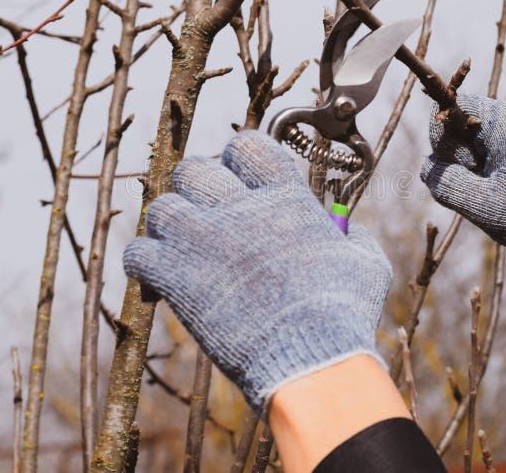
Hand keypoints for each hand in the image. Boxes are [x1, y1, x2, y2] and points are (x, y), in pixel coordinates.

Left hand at [123, 131, 390, 412]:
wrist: (311, 360)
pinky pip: (138, 253)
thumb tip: (348, 229)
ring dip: (168, 224)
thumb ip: (355, 238)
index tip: (238, 175)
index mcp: (284, 197)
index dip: (237, 156)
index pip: (247, 145)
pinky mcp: (177, 277)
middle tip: (205, 212)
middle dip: (196, 187)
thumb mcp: (367, 265)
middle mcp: (240, 208)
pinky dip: (143, 263)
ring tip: (180, 245)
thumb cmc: (343, 314)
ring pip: (161, 207)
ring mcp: (204, 240)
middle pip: (193, 169)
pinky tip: (158, 276)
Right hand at [420, 94, 505, 270]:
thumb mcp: (478, 204)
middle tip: (482, 190)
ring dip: (474, 170)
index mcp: (502, 121)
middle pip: (459, 127)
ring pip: (475, 143)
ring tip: (497, 196)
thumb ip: (442, 181)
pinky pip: (494, 152)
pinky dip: (490, 173)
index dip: (442, 143)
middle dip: (459, 159)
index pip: (447, 110)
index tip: (464, 171)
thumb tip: (427, 166)